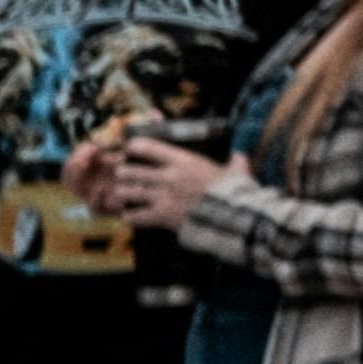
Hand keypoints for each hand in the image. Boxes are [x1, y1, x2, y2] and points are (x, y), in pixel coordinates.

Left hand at [74, 132, 232, 231]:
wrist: (234, 217)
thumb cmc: (235, 192)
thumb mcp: (237, 172)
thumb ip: (235, 162)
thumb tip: (240, 155)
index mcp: (184, 162)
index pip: (149, 148)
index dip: (134, 146)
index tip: (129, 148)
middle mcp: (168, 177)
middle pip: (131, 171)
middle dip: (123, 173)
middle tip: (122, 174)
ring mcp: (162, 196)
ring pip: (127, 192)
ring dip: (122, 193)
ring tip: (121, 194)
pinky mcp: (161, 216)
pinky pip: (135, 216)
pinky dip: (129, 216)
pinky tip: (128, 216)